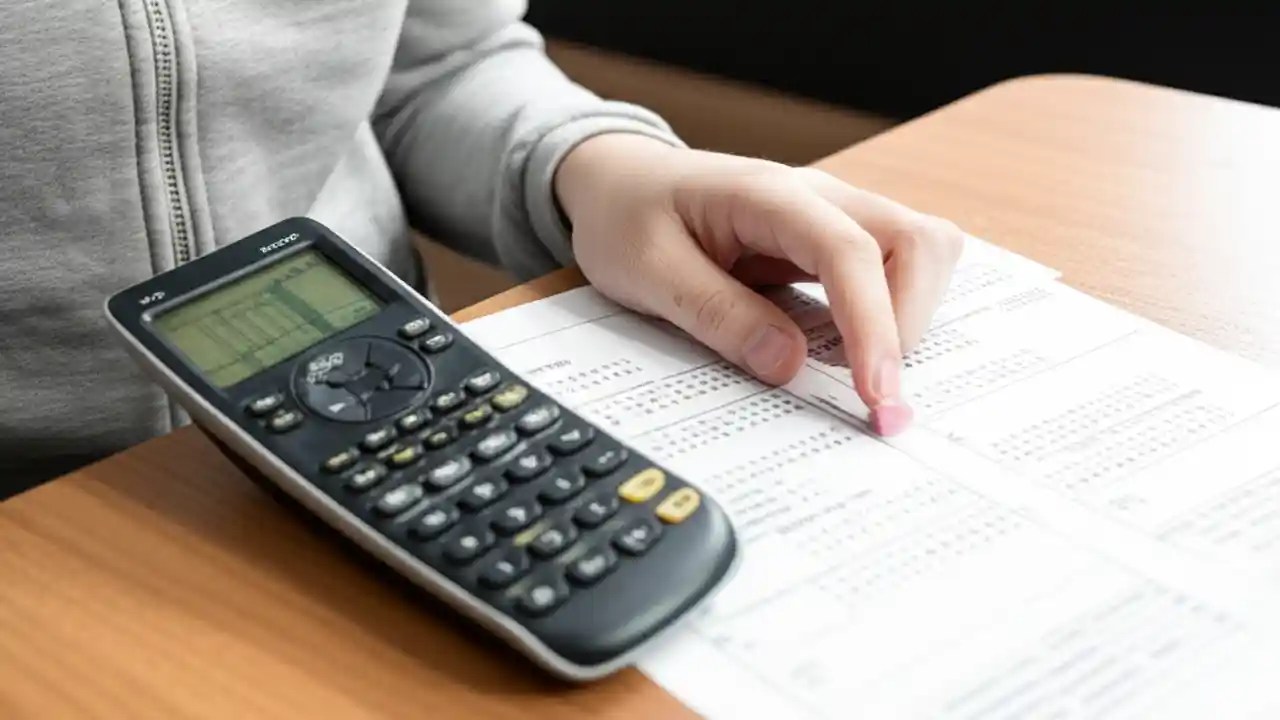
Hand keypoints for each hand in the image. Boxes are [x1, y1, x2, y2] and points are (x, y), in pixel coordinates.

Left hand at [555, 134, 962, 434]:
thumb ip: (716, 315)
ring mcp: (834, 216)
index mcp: (768, 194)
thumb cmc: (627, 217)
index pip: (849, 251)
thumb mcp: (647, 270)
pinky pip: (895, 271)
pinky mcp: (835, 244)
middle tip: (874, 399)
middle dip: (909, 324)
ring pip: (922, 252)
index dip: (873, 325)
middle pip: (917, 242)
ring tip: (865, 377)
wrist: (619, 182)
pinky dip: (895, 315)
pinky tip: (864, 357)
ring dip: (910, 318)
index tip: (874, 394)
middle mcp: (819, 197)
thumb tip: (788, 366)